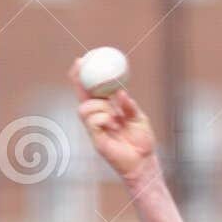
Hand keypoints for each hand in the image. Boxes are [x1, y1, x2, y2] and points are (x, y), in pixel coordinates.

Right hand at [68, 60, 155, 180]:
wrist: (143, 162)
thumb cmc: (142, 141)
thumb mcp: (138, 118)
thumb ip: (129, 105)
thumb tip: (121, 92)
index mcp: (108, 110)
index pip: (93, 91)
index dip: (86, 76)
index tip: (83, 59)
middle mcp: (98, 117)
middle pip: (82, 96)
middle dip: (78, 79)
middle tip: (80, 64)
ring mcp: (95, 129)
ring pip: (85, 108)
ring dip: (99, 106)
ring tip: (114, 115)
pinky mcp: (96, 140)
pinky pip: (92, 122)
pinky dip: (102, 118)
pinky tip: (113, 123)